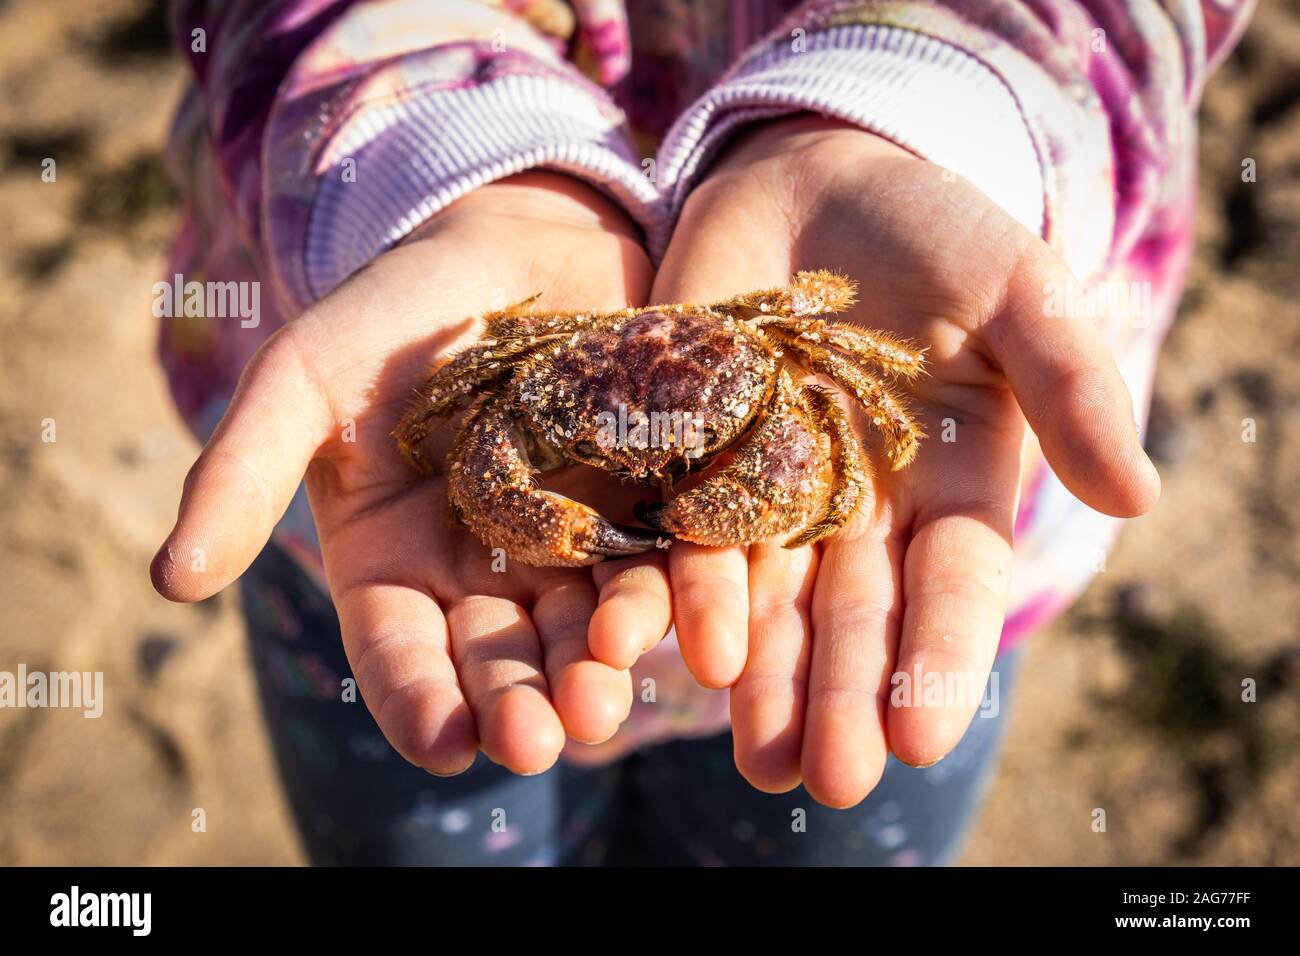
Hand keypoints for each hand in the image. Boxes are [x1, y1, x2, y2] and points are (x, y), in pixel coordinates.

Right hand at [151, 173, 671, 774]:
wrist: (518, 241)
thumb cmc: (395, 311)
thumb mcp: (307, 378)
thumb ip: (242, 472)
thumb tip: (169, 583)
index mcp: (395, 564)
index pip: (400, 653)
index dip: (419, 702)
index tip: (450, 742)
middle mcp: (485, 575)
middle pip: (500, 658)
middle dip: (519, 703)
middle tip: (541, 741)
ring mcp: (572, 548)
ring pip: (586, 628)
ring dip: (598, 670)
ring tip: (609, 699)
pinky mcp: (649, 510)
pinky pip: (665, 565)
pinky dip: (676, 600)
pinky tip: (694, 631)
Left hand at [647, 117, 1159, 806]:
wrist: (812, 180)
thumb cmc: (934, 232)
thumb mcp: (1018, 291)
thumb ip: (1068, 383)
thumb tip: (1140, 498)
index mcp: (951, 484)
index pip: (949, 588)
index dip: (936, 662)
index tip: (921, 739)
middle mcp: (860, 509)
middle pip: (853, 618)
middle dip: (843, 698)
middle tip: (832, 780)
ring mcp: (772, 488)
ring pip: (768, 600)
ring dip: (763, 678)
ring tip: (759, 757)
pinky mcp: (694, 455)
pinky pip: (686, 535)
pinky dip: (684, 591)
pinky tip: (683, 649)